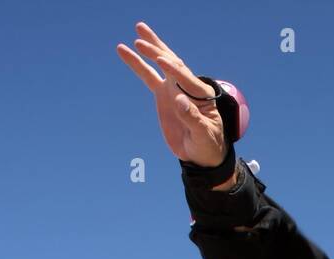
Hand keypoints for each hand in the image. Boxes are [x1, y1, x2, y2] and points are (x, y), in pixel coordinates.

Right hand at [116, 21, 226, 166]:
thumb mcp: (203, 134)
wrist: (201, 153)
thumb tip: (180, 100)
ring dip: (149, 48)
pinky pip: (148, 76)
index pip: (187, 78)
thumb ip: (193, 118)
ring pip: (160, 64)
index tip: (162, 60)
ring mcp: (174, 88)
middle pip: (173, 63)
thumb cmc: (208, 144)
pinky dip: (137, 64)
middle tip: (141, 40)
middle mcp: (187, 86)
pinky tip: (125, 51)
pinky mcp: (163, 94)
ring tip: (137, 30)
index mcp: (202, 94)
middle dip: (158, 51)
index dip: (175, 69)